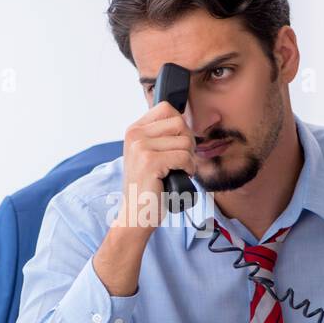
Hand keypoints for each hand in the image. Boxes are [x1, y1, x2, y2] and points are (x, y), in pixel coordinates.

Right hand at [116, 100, 196, 232]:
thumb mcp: (147, 154)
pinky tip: (182, 175)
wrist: (136, 215)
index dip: (180, 125)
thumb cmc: (147, 186)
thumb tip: (184, 119)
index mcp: (134, 130)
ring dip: (189, 158)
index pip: (166, 108)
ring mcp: (140, 147)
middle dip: (188, 142)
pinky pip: (184, 156)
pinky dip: (189, 168)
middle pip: (179, 122)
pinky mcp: (150, 162)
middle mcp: (134, 135)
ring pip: (185, 141)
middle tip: (183, 159)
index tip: (178, 144)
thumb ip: (159, 135)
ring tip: (180, 170)